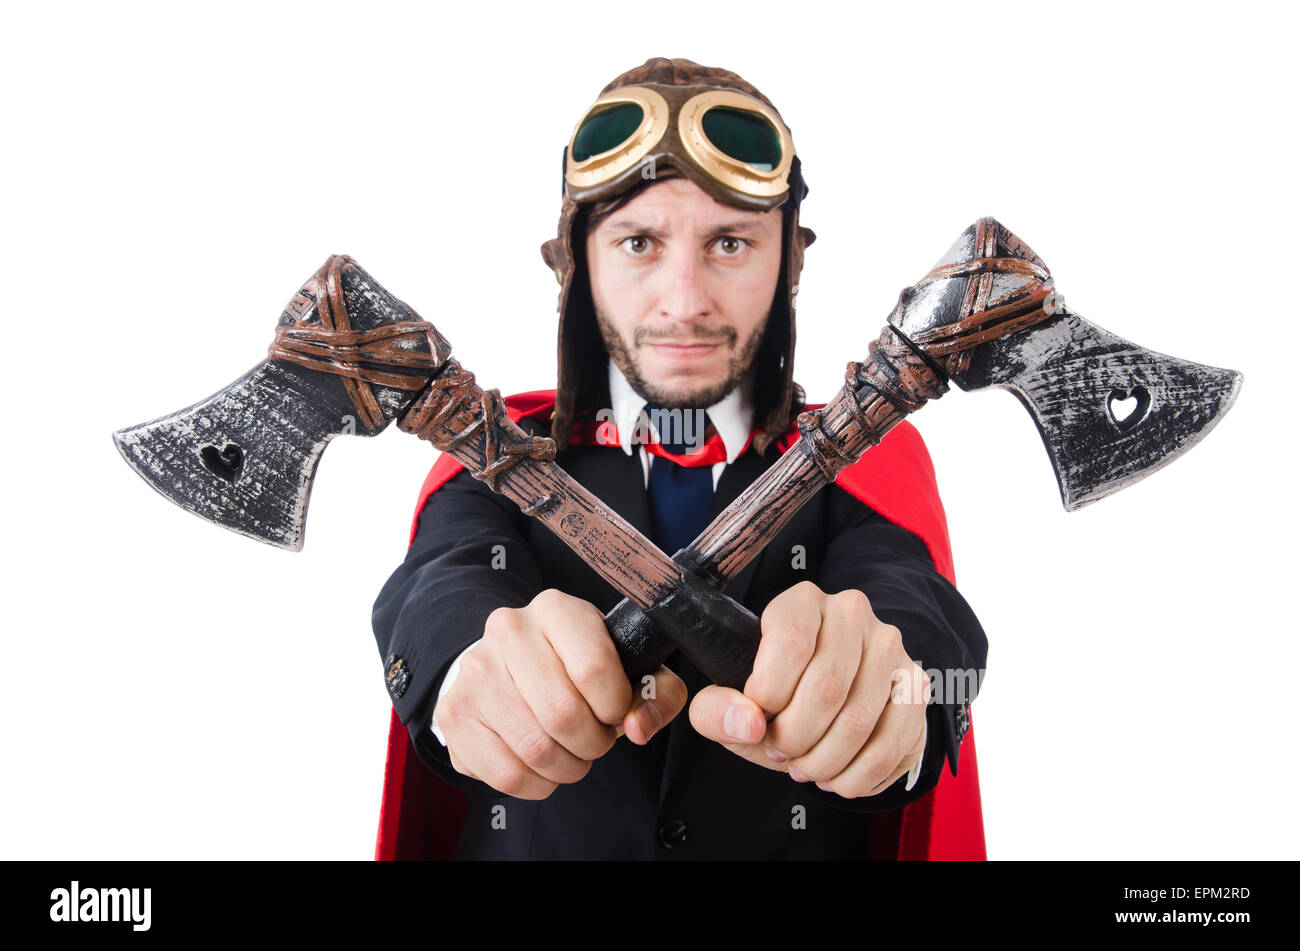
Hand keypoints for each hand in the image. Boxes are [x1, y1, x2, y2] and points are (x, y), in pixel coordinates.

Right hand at [435, 588, 686, 799]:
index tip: (615, 711)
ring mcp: (474, 672)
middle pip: (562, 714)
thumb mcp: (628, 665)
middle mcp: (509, 631)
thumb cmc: (577, 665)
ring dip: (566, 767)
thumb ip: (656, 693)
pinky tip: (541, 765)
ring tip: (570, 752)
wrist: (510, 664)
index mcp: (557, 609)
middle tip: (595, 739)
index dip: (615, 706)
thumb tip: (637, 726)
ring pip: (535, 749)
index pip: (594, 668)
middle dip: (593, 743)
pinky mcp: (454, 713)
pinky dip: (535, 784)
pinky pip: (505, 774)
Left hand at [689, 580, 929, 797]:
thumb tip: (748, 724)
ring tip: (806, 768)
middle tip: (781, 752)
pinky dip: (859, 777)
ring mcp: (891, 649)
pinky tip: (838, 778)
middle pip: (826, 687)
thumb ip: (716, 711)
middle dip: (795, 737)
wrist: (821, 698)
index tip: (759, 716)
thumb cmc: (773, 693)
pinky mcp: (916, 688)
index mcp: (802, 601)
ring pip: (860, 722)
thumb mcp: (732, 698)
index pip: (790, 642)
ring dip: (825, 763)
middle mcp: (853, 614)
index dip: (768, 693)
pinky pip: (892, 745)